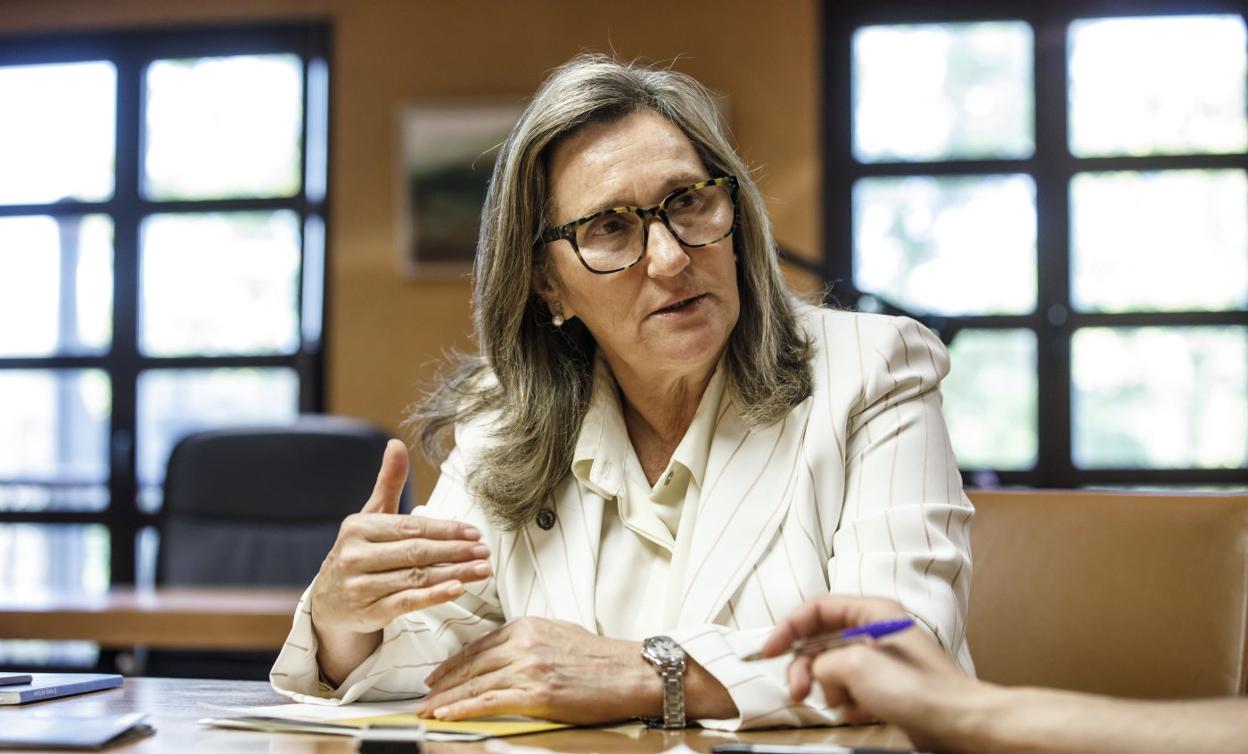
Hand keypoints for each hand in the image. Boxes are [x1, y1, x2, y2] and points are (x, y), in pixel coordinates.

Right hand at [309, 440, 490, 679]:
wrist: (328, 603)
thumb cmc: (359, 553)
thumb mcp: (370, 517)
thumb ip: (388, 483)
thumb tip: (397, 443)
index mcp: (358, 528)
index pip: (410, 527)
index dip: (444, 529)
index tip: (473, 532)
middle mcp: (355, 556)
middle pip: (415, 552)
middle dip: (455, 551)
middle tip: (484, 551)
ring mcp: (359, 587)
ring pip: (415, 578)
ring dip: (454, 574)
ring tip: (482, 570)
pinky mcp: (367, 613)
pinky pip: (406, 603)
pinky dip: (433, 596)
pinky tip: (457, 589)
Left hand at [412, 617, 653, 723]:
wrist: (630, 672)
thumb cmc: (601, 658)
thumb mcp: (559, 634)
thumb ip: (529, 641)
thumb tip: (506, 654)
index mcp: (527, 626)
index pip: (479, 646)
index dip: (454, 663)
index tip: (437, 676)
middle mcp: (523, 643)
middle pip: (471, 665)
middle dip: (442, 683)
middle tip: (422, 697)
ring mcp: (528, 667)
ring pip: (475, 684)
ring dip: (445, 700)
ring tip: (426, 711)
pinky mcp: (535, 693)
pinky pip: (489, 702)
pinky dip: (463, 709)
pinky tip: (446, 716)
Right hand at [763, 596, 983, 750]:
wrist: (960, 724)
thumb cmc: (921, 691)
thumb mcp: (858, 666)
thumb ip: (823, 661)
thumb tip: (815, 672)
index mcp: (873, 612)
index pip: (817, 608)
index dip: (788, 627)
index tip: (769, 651)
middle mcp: (876, 630)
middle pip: (819, 641)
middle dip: (805, 667)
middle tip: (798, 692)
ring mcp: (881, 659)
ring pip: (832, 668)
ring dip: (830, 689)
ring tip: (847, 705)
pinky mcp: (885, 686)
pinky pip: (849, 689)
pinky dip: (848, 702)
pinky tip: (862, 712)